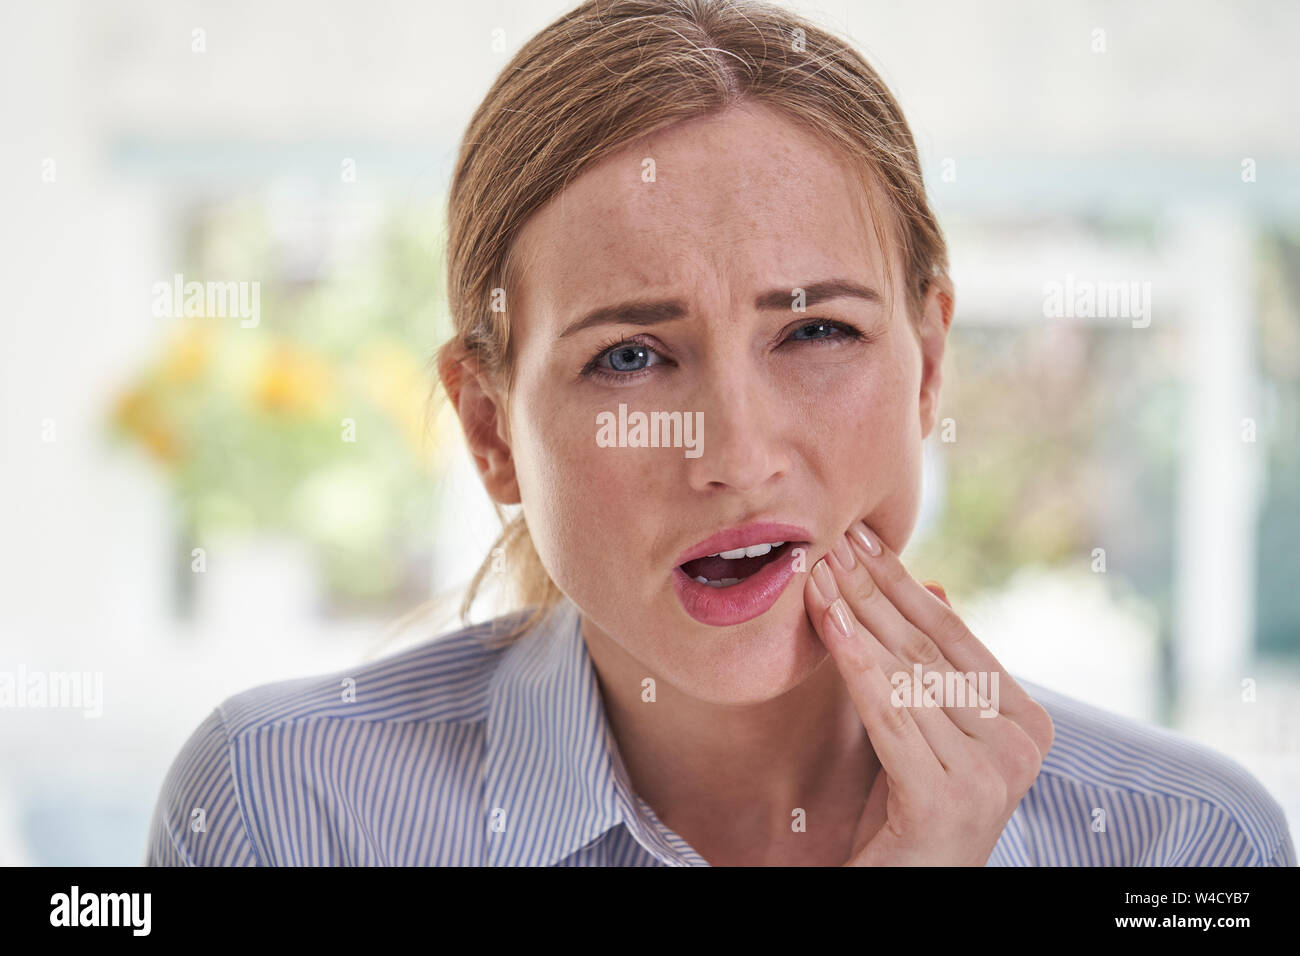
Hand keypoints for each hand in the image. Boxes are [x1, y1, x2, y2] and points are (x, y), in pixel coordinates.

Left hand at [802, 520, 1053, 865]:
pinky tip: (827, 620)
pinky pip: (888, 712)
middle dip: (873, 589)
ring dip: (855, 615)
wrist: (906, 890)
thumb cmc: (908, 811)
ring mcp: (989, 773)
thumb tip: (936, 584)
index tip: (864, 538)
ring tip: (819, 571)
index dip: (904, 583)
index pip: (955, 635)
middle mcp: (1019, 745)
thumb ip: (935, 667)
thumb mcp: (926, 729)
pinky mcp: (946, 796)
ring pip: (905, 675)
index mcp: (1027, 722)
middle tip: (832, 540)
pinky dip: (853, 661)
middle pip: (929, 649)